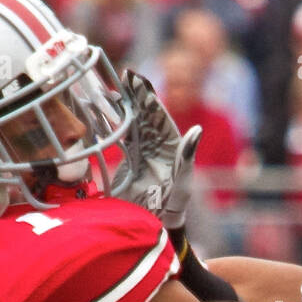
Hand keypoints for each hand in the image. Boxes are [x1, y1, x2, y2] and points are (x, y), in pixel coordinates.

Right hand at [110, 70, 201, 228]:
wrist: (157, 225)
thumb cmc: (175, 205)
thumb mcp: (183, 182)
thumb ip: (188, 157)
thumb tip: (197, 130)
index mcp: (171, 146)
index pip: (159, 116)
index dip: (149, 98)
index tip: (139, 81)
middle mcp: (157, 145)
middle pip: (145, 115)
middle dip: (136, 95)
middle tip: (125, 76)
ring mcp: (142, 152)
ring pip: (132, 123)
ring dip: (124, 107)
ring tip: (114, 89)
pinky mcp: (128, 161)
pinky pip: (121, 138)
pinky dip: (113, 125)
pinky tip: (104, 113)